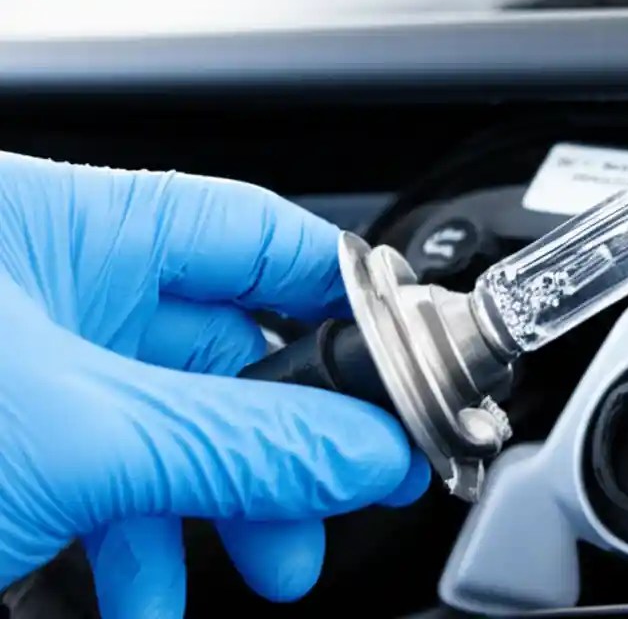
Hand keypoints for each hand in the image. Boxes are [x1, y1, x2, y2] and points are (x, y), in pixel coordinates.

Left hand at [0, 153, 430, 617]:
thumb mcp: (86, 437)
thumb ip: (247, 445)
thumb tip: (372, 451)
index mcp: (66, 225)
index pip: (254, 236)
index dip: (344, 298)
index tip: (409, 363)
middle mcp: (53, 284)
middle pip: (228, 350)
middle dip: (290, 438)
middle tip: (354, 485)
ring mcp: (32, 369)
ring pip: (175, 428)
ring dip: (229, 506)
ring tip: (272, 563)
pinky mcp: (16, 444)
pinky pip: (110, 480)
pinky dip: (144, 543)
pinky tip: (150, 595)